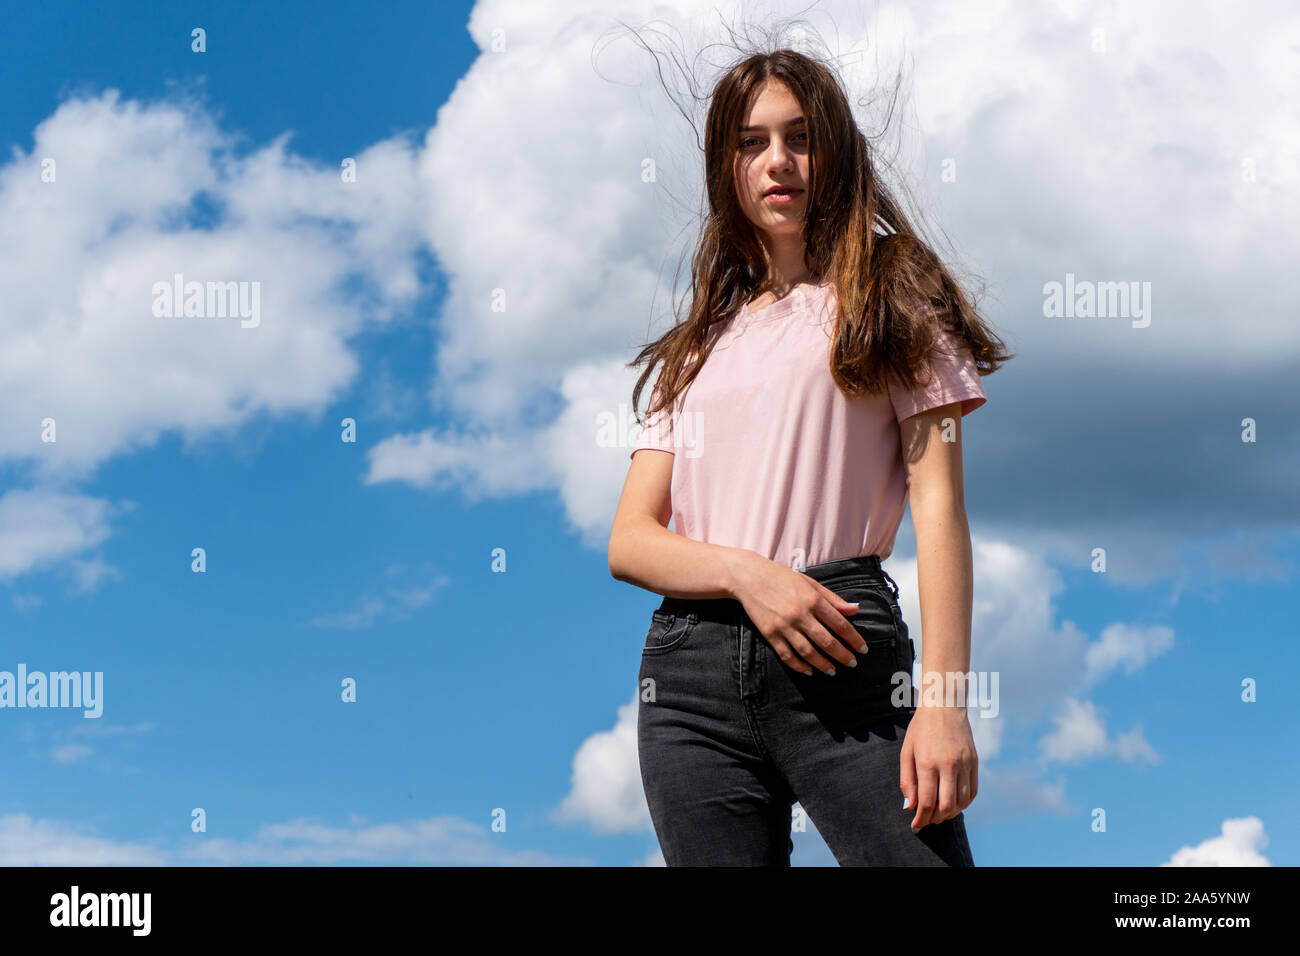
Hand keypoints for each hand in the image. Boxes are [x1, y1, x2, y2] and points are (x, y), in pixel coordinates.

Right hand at [726, 552, 868, 674]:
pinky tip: (809, 670)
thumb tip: (856, 609)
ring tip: (833, 671)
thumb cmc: (781, 577)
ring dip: (823, 664)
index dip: (854, 639)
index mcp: (813, 599)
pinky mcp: (770, 633)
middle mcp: (800, 614)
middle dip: (843, 655)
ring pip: (808, 652)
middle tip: (853, 664)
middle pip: (827, 641)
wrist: (748, 577)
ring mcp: (784, 625)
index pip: (840, 624)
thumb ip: (833, 599)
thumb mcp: (810, 583)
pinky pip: (787, 655)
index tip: (862, 649)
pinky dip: (799, 666)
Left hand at [900, 705, 977, 830]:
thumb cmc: (921, 729)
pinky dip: (964, 803)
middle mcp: (948, 764)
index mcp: (927, 762)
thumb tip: (910, 806)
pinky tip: (954, 804)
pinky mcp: (975, 762)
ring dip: (950, 813)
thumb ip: (907, 780)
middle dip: (935, 819)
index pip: (927, 801)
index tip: (916, 825)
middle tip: (927, 820)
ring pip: (962, 802)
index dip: (921, 818)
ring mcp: (964, 763)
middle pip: (946, 806)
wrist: (944, 705)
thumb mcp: (907, 751)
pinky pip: (973, 792)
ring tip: (939, 814)